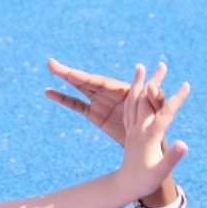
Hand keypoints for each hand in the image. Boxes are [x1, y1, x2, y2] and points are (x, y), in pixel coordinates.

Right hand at [45, 58, 163, 145]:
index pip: (101, 83)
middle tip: (51, 63)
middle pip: (86, 80)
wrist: (148, 144)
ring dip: (64, 78)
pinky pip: (76, 104)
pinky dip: (63, 98)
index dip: (86, 79)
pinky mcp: (94, 114)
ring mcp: (100, 102)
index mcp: (122, 90)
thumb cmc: (156, 125)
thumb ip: (155, 98)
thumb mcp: (157, 112)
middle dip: (69, 73)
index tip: (72, 74)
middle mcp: (109, 93)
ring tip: (50, 67)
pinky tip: (48, 91)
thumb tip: (152, 86)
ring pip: (79, 87)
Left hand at [117, 63, 189, 200]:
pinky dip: (131, 95)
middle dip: (155, 81)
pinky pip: (128, 108)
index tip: (186, 84)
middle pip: (147, 100)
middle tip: (162, 64)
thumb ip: (173, 157)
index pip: (165, 113)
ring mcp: (133, 129)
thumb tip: (184, 143)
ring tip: (141, 66)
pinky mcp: (129, 131)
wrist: (125, 186)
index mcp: (149, 136)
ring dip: (138, 82)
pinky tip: (133, 89)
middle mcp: (139, 129)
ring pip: (134, 100)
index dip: (176, 99)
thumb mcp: (161, 171)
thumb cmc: (146, 181)